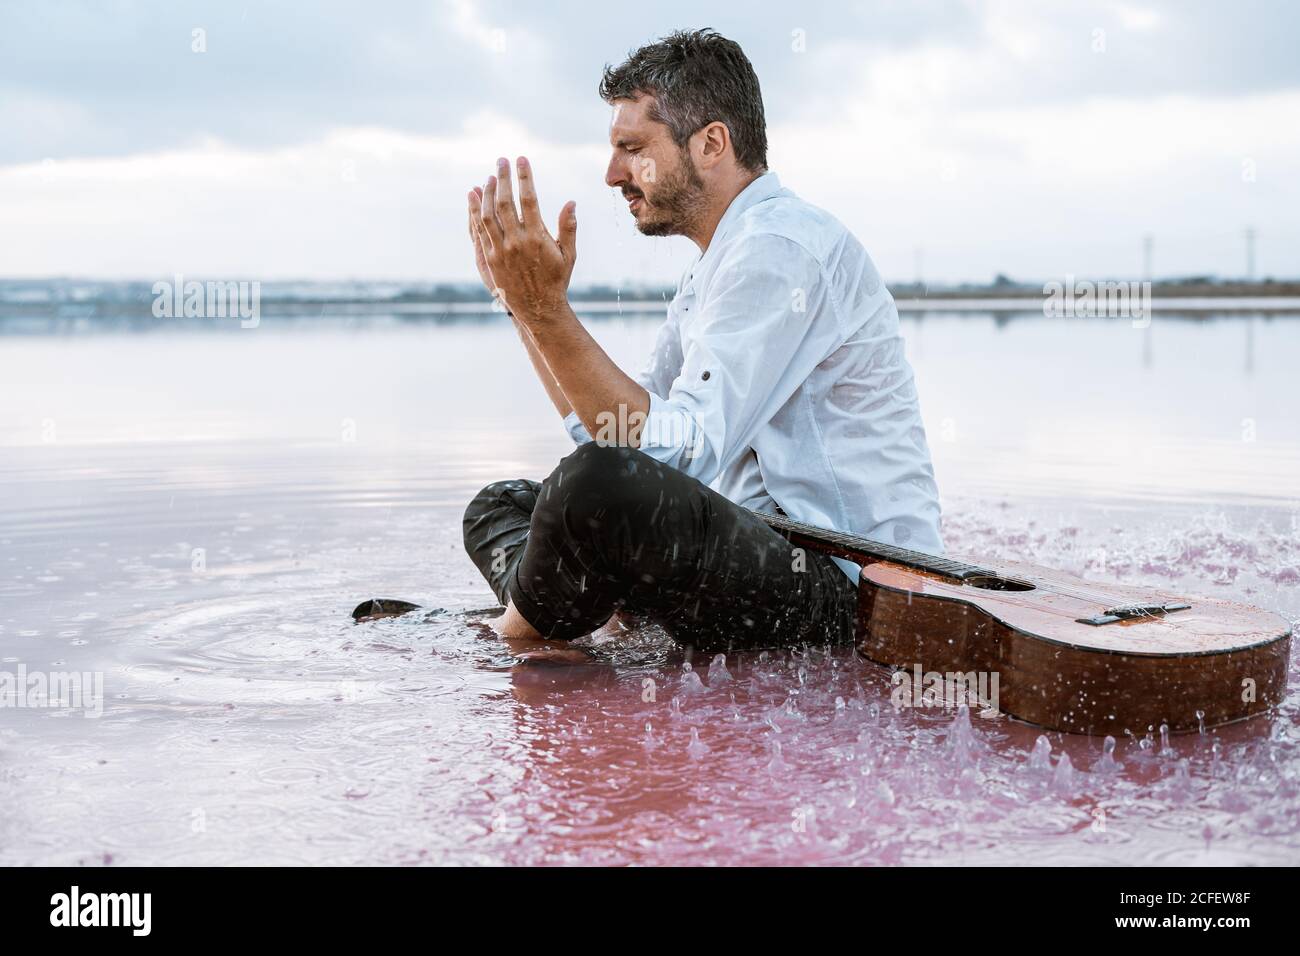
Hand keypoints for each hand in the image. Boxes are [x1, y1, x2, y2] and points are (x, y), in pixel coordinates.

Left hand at [468, 157, 576, 321]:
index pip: (529, 199)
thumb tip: (571, 202)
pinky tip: (473, 196)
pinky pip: (479, 229)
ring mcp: (500, 250)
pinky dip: (474, 210)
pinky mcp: (489, 258)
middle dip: (502, 178)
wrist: (538, 309)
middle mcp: (516, 242)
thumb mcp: (568, 255)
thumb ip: (568, 228)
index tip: (521, 159)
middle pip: (505, 202)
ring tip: (489, 177)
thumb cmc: (556, 280)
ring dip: (486, 192)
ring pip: (488, 214)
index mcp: (537, 238)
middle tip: (501, 160)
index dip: (524, 177)